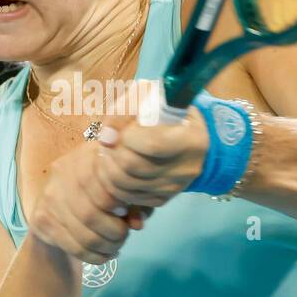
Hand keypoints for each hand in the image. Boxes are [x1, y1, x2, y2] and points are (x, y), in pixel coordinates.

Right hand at [27, 138, 153, 264]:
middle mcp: (63, 172)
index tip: (126, 214)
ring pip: (82, 235)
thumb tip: (137, 224)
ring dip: (106, 247)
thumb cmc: (105, 185)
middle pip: (90, 214)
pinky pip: (72, 246)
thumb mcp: (127, 187)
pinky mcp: (41, 218)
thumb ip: (137, 203)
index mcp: (88, 156)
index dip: (120, 207)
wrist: (64, 191)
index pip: (104, 188)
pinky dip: (94, 257)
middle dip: (115, 233)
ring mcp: (49, 196)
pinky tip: (104, 253)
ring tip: (115, 246)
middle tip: (123, 236)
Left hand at [94, 108, 209, 208]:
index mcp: (191, 140)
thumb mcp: (150, 97)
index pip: (152, 144)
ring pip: (126, 184)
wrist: (187, 136)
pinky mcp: (162, 198)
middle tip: (106, 142)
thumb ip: (125, 109)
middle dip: (112, 152)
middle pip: (134, 166)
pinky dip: (112, 183)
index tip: (117, 129)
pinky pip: (128, 196)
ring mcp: (174, 187)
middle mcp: (186, 168)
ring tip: (106, 152)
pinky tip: (113, 167)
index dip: (126, 137)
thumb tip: (106, 136)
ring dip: (106, 167)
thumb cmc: (166, 112)